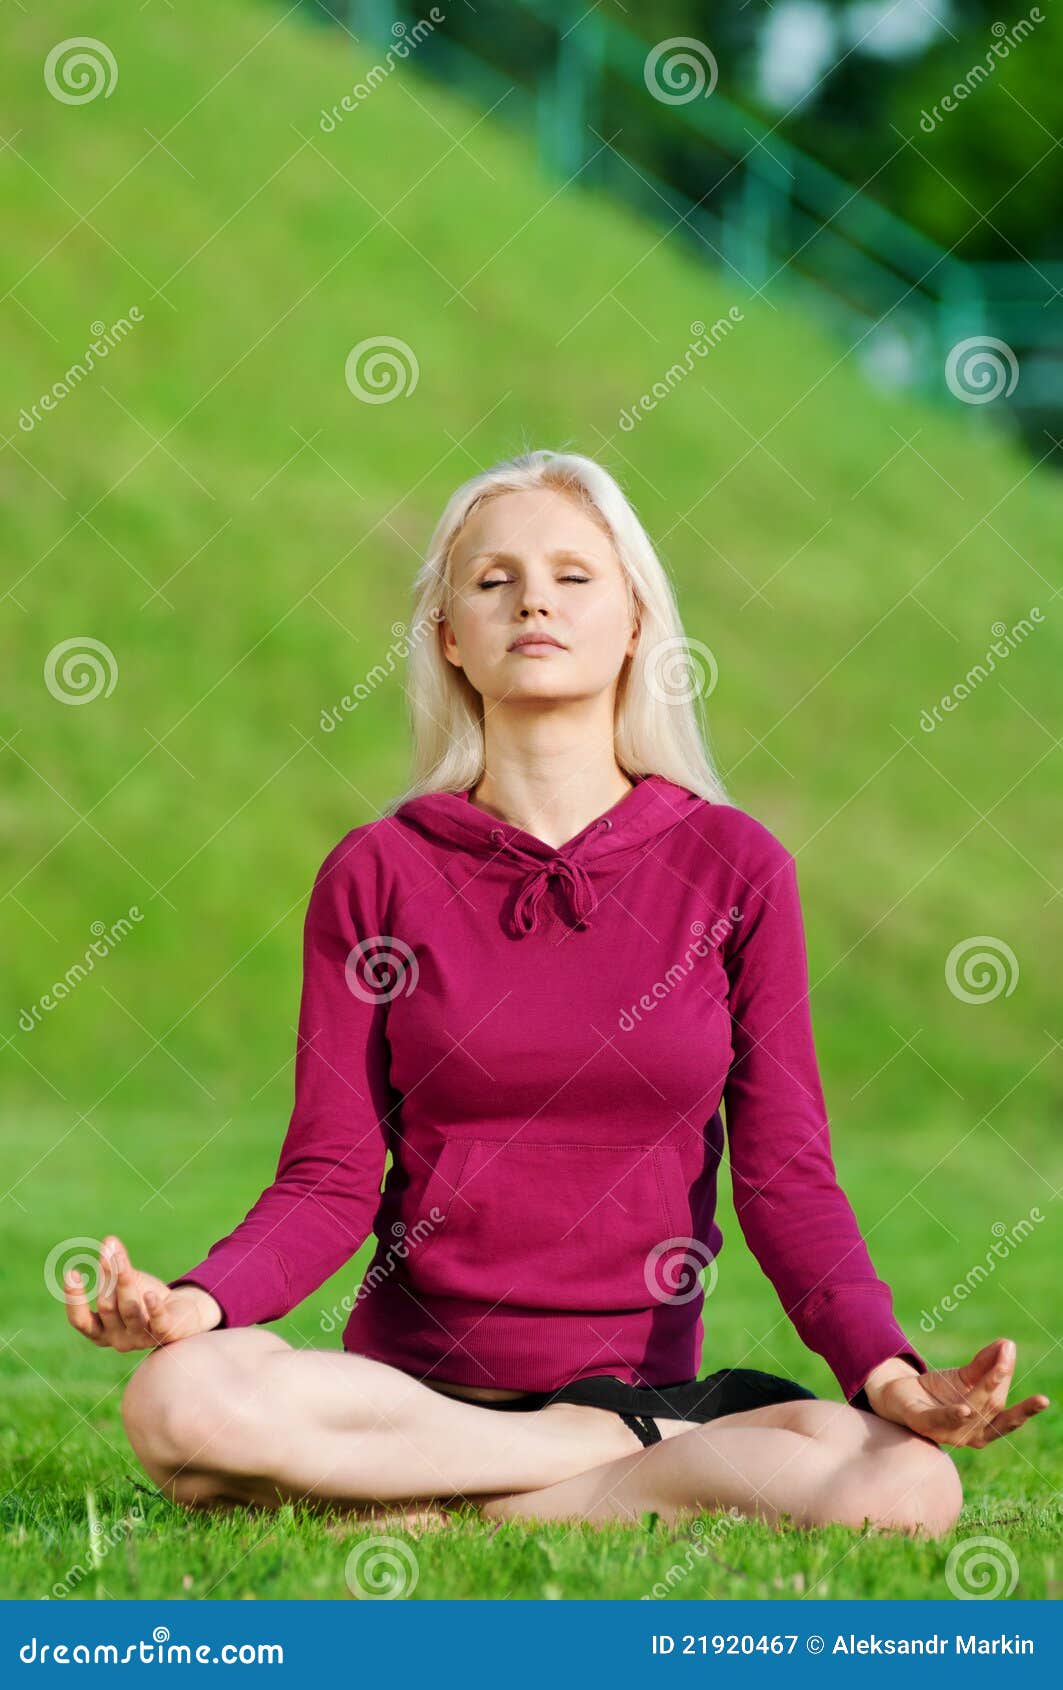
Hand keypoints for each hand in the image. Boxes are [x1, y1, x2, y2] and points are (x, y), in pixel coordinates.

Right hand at [63, 1234, 222, 1350]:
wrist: (181, 1315)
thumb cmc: (144, 1300)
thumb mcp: (127, 1283)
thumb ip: (116, 1266)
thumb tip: (109, 1241)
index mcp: (100, 1331)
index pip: (80, 1321)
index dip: (74, 1299)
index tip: (72, 1272)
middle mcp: (118, 1339)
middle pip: (107, 1306)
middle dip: (106, 1277)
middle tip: (108, 1253)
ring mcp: (140, 1339)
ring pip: (129, 1310)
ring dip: (125, 1283)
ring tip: (121, 1260)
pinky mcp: (164, 1334)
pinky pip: (158, 1322)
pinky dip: (153, 1308)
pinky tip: (150, 1294)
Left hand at [863, 1338, 1049, 1447]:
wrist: (898, 1394)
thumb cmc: (938, 1391)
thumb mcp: (964, 1376)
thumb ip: (986, 1364)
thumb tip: (1008, 1344)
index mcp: (982, 1426)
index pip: (1007, 1419)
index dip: (1025, 1410)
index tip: (1044, 1399)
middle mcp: (967, 1435)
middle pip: (989, 1406)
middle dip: (999, 1380)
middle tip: (1006, 1355)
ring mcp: (945, 1432)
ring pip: (970, 1411)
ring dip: (983, 1392)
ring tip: (995, 1376)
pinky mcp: (923, 1424)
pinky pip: (940, 1420)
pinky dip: (954, 1415)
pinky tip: (965, 1408)